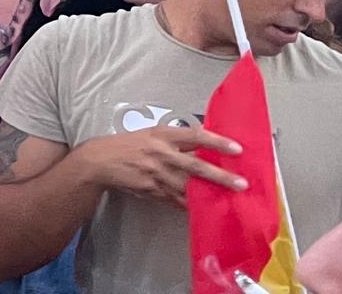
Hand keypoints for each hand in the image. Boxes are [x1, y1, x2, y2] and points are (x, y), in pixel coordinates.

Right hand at [76, 126, 245, 206]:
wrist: (100, 160)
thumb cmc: (129, 144)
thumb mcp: (152, 134)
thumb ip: (177, 140)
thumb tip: (207, 146)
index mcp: (162, 135)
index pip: (194, 136)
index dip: (216, 141)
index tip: (237, 149)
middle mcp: (161, 153)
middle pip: (195, 165)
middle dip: (220, 176)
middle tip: (241, 184)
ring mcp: (156, 173)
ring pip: (188, 186)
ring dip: (209, 194)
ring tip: (229, 200)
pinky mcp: (152, 190)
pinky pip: (176, 199)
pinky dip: (191, 204)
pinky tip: (205, 208)